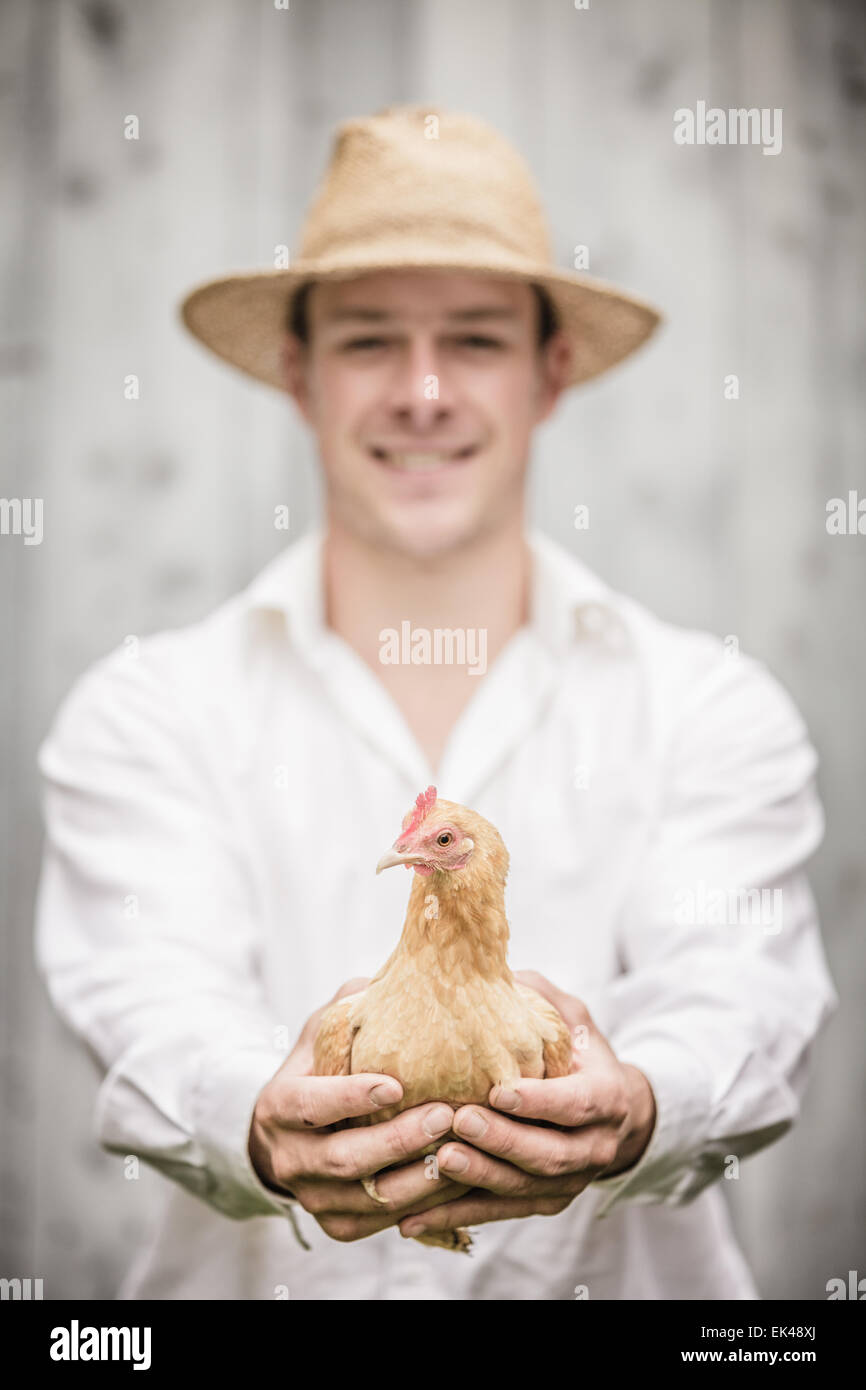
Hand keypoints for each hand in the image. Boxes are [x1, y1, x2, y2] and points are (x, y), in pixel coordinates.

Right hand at [248, 979, 470, 1242]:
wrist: (287, 1134)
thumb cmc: (319, 1067)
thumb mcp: (324, 1030)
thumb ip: (356, 1005)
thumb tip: (409, 974)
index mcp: (280, 1106)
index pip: (311, 1105)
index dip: (350, 1098)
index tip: (395, 1085)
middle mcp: (290, 1158)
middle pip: (346, 1160)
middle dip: (398, 1141)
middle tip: (445, 1116)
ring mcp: (313, 1198)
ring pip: (371, 1199)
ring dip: (421, 1178)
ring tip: (465, 1150)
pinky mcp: (338, 1225)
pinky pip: (384, 1223)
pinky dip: (424, 1204)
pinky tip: (460, 1179)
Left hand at [398, 971, 656, 1241]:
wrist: (617, 1117)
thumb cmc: (580, 1054)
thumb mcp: (571, 1018)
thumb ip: (538, 997)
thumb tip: (490, 968)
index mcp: (605, 1098)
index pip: (575, 1103)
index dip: (540, 1102)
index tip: (499, 1090)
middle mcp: (593, 1147)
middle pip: (548, 1153)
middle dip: (502, 1141)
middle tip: (458, 1123)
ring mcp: (569, 1183)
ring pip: (523, 1188)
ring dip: (479, 1179)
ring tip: (436, 1164)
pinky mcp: (542, 1203)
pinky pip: (498, 1213)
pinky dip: (457, 1216)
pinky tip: (412, 1219)